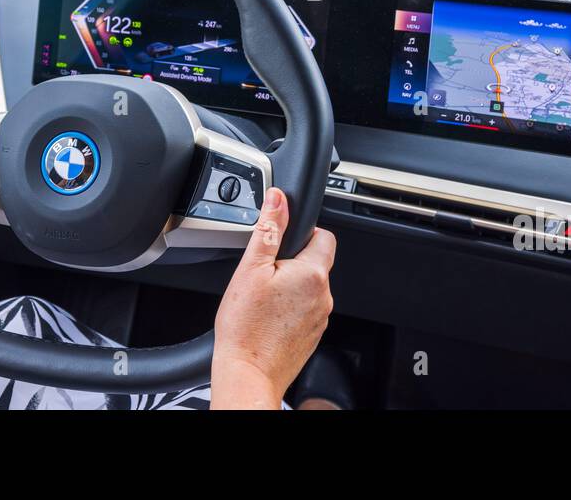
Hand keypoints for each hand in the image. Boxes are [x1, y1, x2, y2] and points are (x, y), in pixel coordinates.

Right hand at [211, 187, 335, 408]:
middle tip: (263, 273)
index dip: (303, 233)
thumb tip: (278, 198)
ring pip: (308, 286)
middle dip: (292, 261)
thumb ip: (269, 229)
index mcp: (313, 273)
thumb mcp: (250, 268)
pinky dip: (289, 307)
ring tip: (262, 297)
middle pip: (315, 262)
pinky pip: (305, 309)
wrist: (248, 373)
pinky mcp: (312, 334)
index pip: (324, 236)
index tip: (281, 243)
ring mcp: (320, 317)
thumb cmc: (245, 326)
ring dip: (290, 285)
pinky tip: (267, 315)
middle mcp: (324, 294)